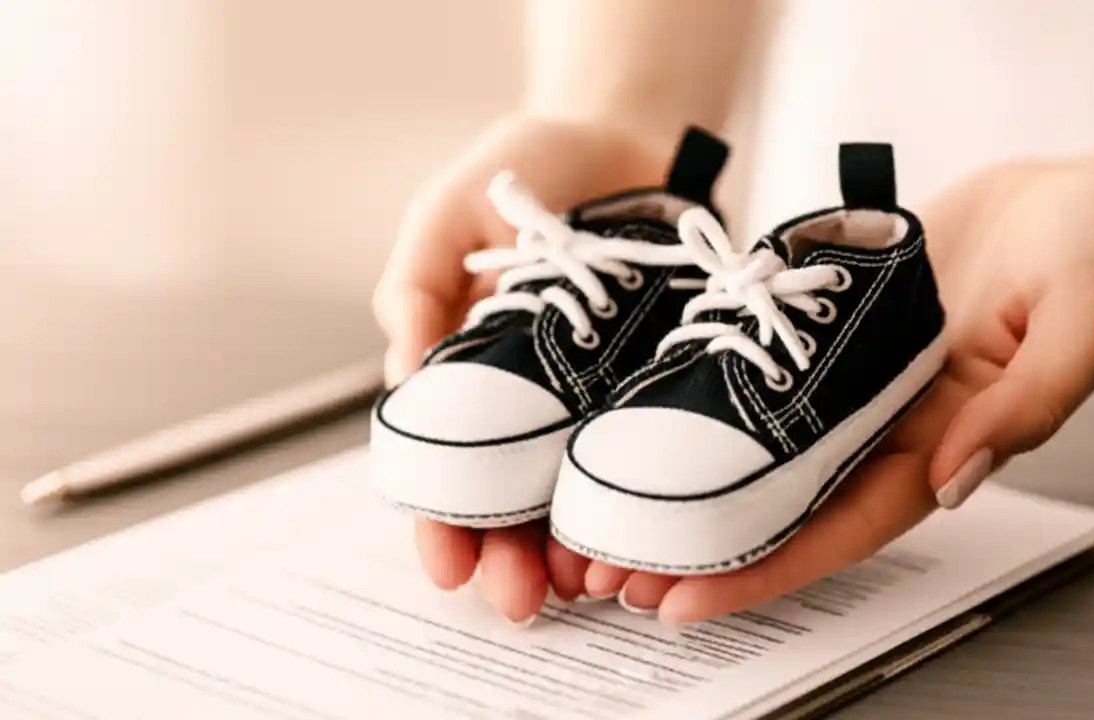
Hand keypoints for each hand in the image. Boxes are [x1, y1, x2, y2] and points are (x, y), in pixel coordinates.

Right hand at [373, 115, 669, 622]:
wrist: (624, 131)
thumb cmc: (527, 165)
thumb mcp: (446, 215)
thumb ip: (417, 290)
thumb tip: (406, 380)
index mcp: (470, 370)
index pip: (446, 467)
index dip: (441, 523)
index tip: (447, 568)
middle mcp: (535, 397)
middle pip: (515, 498)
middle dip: (512, 556)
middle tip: (521, 599)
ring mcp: (602, 395)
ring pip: (585, 490)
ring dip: (580, 544)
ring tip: (587, 580)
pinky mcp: (663, 380)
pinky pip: (657, 448)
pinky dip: (650, 493)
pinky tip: (653, 527)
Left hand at [572, 160, 1093, 622]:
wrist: (1075, 194)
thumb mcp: (1081, 323)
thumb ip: (1026, 404)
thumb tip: (958, 476)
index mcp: (950, 440)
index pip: (846, 526)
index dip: (767, 569)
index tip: (689, 599)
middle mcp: (893, 419)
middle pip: (788, 500)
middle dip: (705, 544)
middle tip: (616, 572)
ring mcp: (860, 375)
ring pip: (765, 443)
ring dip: (691, 478)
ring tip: (610, 508)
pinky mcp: (838, 325)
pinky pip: (766, 365)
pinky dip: (711, 393)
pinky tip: (652, 411)